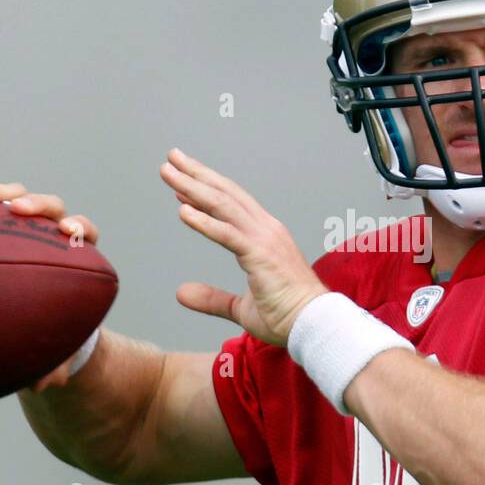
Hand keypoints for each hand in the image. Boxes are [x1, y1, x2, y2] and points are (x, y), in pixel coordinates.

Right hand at [0, 182, 101, 391]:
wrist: (28, 317)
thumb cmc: (46, 330)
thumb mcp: (52, 347)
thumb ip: (53, 361)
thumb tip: (43, 384)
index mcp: (74, 258)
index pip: (85, 232)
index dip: (79, 227)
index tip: (68, 231)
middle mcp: (50, 234)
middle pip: (51, 207)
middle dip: (35, 203)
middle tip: (16, 210)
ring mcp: (21, 226)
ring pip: (12, 198)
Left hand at [160, 148, 327, 345]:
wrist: (316, 325)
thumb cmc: (288, 317)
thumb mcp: (241, 308)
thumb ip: (212, 297)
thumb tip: (181, 293)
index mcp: (265, 238)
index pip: (231, 206)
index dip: (206, 191)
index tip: (182, 183)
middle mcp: (266, 230)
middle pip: (226, 194)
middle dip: (196, 174)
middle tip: (172, 158)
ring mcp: (265, 239)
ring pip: (223, 205)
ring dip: (194, 186)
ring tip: (169, 172)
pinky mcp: (261, 255)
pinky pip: (228, 234)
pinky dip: (204, 221)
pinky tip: (182, 210)